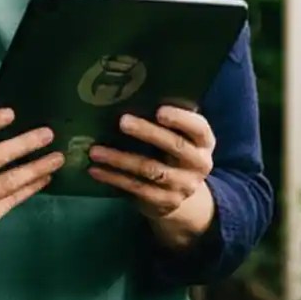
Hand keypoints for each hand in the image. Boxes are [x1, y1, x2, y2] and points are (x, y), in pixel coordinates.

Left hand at [87, 105, 214, 218]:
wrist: (181, 193)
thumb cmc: (172, 152)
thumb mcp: (178, 137)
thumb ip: (165, 123)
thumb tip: (128, 97)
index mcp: (204, 142)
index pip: (198, 128)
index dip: (180, 119)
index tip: (159, 110)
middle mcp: (199, 164)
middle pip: (175, 146)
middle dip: (147, 132)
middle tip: (122, 121)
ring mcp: (183, 185)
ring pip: (151, 169)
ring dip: (120, 159)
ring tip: (95, 151)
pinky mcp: (165, 202)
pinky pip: (137, 188)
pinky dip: (114, 178)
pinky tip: (96, 170)